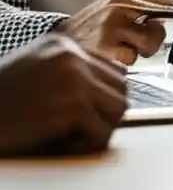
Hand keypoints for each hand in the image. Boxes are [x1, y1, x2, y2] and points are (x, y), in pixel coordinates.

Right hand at [0, 34, 127, 155]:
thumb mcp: (33, 70)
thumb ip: (67, 72)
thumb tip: (103, 90)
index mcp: (64, 45)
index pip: (113, 70)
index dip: (104, 96)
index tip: (91, 111)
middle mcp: (72, 57)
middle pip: (121, 88)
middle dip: (106, 111)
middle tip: (83, 127)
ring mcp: (74, 80)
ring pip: (118, 109)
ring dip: (101, 127)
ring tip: (73, 134)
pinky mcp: (72, 108)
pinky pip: (103, 132)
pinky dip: (88, 144)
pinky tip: (65, 143)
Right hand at [55, 0, 172, 64]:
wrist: (56, 44)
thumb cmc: (91, 29)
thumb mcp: (115, 8)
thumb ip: (143, 11)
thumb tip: (170, 20)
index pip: (170, 5)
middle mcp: (120, 6)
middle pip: (162, 28)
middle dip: (154, 40)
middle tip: (136, 41)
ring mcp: (112, 26)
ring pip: (150, 45)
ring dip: (137, 53)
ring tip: (119, 49)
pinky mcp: (106, 48)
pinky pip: (131, 60)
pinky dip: (123, 63)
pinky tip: (109, 57)